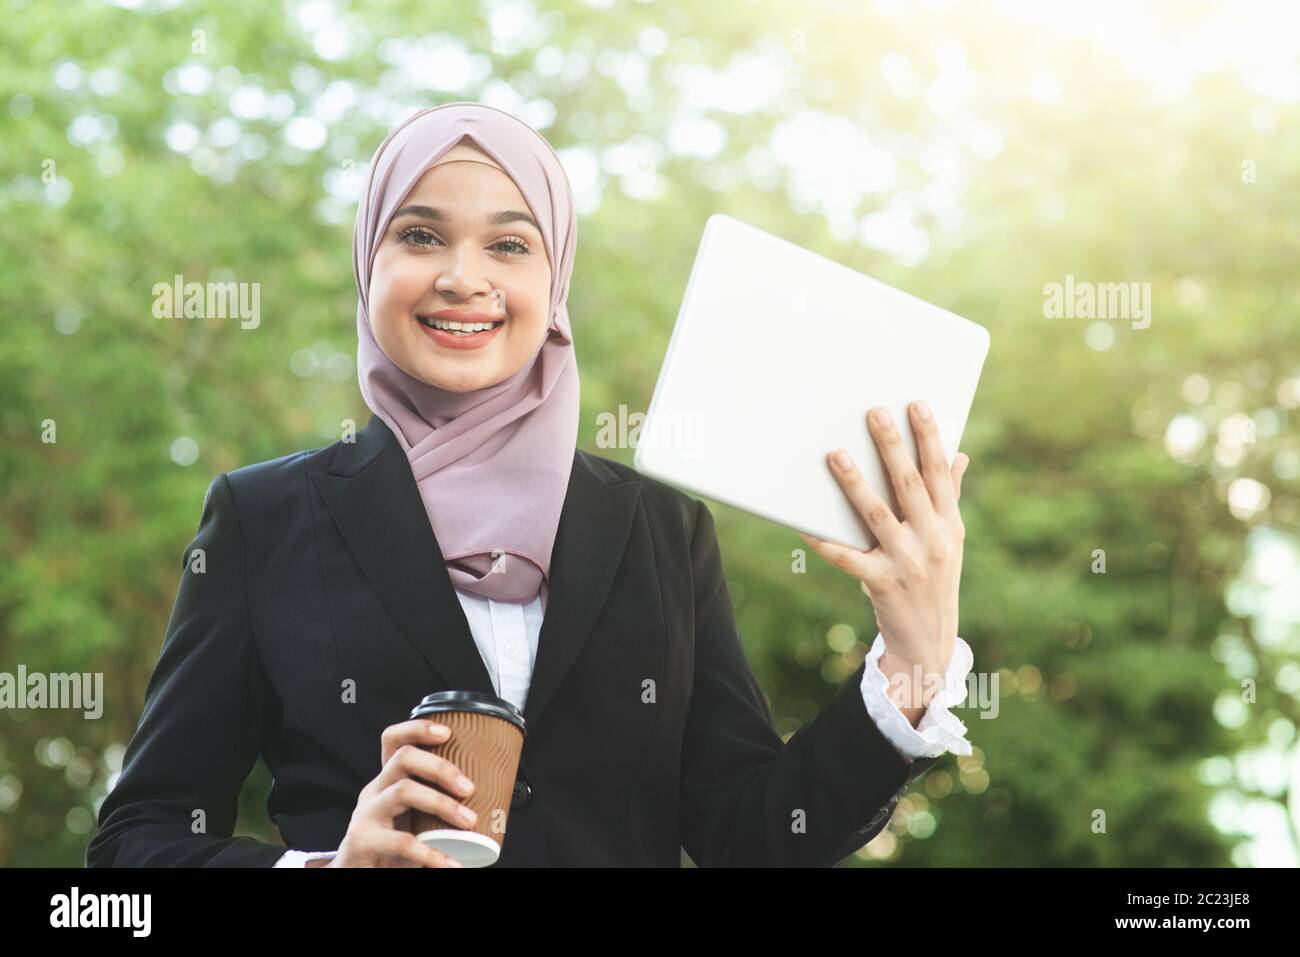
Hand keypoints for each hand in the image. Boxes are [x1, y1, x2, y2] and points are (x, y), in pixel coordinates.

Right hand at [325, 719, 477, 867]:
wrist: (359, 874)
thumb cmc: (391, 847)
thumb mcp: (412, 818)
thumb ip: (435, 804)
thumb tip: (489, 797)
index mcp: (387, 781)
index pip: (394, 740)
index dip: (417, 729)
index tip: (448, 733)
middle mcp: (374, 791)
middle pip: (403, 758)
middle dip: (441, 768)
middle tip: (470, 789)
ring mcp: (365, 815)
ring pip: (403, 790)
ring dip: (442, 804)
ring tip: (469, 822)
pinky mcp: (361, 841)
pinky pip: (401, 841)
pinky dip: (431, 854)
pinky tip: (450, 864)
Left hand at [799, 401, 969, 713]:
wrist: (929, 641)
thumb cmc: (934, 579)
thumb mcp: (949, 540)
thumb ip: (950, 497)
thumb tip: (960, 456)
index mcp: (949, 524)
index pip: (940, 473)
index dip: (929, 438)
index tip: (917, 405)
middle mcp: (932, 539)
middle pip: (910, 485)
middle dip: (892, 447)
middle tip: (874, 413)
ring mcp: (908, 562)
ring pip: (877, 514)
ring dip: (855, 484)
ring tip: (836, 455)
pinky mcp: (881, 583)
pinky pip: (848, 557)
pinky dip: (825, 540)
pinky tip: (804, 523)